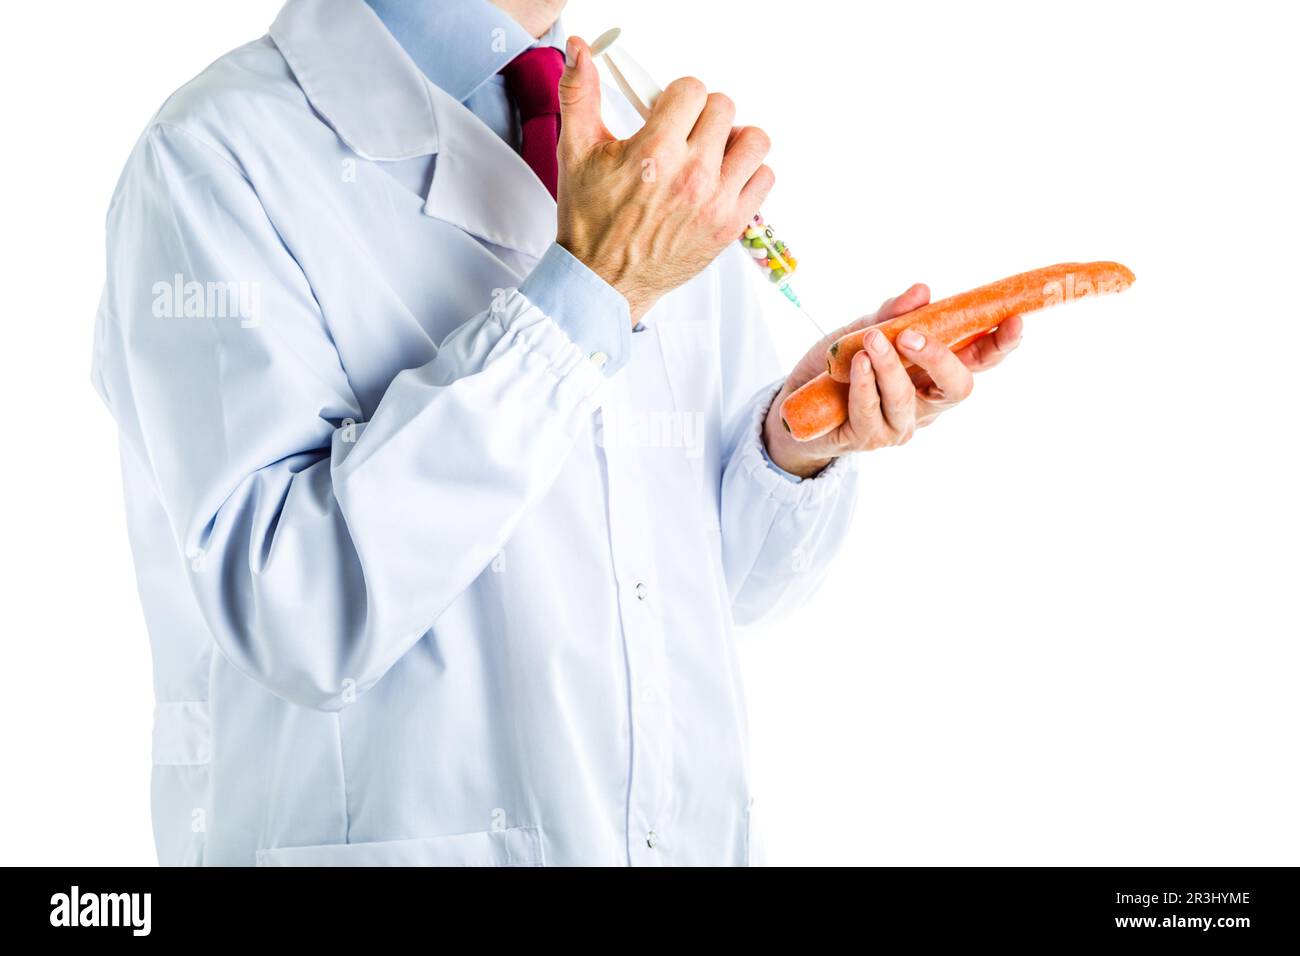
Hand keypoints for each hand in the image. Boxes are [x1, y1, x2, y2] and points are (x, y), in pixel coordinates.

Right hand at [556, 37, 774, 322]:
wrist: (603, 281)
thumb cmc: (591, 223)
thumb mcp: (576, 153)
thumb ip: (580, 95)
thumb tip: (580, 51)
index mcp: (655, 152)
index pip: (692, 89)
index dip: (676, 96)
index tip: (667, 112)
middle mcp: (691, 176)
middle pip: (723, 108)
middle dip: (700, 115)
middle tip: (682, 135)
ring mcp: (715, 202)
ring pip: (753, 140)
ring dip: (732, 140)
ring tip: (708, 153)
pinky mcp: (729, 225)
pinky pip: (763, 178)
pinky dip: (747, 173)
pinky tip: (721, 179)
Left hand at [762, 285, 1023, 477]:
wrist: (796, 404)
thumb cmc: (839, 368)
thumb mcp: (863, 332)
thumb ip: (891, 315)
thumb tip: (922, 291)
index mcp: (934, 373)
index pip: (977, 360)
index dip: (1001, 344)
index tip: (1015, 319)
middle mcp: (925, 403)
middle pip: (957, 388)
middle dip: (942, 359)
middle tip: (915, 335)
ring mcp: (899, 425)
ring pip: (907, 400)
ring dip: (891, 367)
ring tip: (872, 342)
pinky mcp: (867, 438)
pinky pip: (871, 412)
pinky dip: (866, 385)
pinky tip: (859, 365)